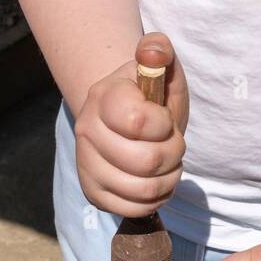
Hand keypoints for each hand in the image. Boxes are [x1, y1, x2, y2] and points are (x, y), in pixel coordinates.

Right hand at [74, 32, 189, 217]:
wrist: (128, 121)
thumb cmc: (151, 96)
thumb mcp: (161, 69)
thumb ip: (160, 51)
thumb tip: (154, 51)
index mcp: (102, 97)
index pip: (138, 122)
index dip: (164, 125)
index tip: (164, 119)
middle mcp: (86, 130)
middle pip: (146, 161)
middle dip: (173, 154)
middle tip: (173, 144)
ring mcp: (87, 165)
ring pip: (143, 190)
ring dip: (168, 179)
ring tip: (167, 164)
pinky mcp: (94, 194)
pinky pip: (134, 210)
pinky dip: (156, 200)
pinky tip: (156, 182)